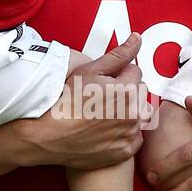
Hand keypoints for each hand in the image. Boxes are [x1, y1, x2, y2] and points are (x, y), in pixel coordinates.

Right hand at [21, 33, 150, 170]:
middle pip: (141, 93)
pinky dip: (124, 134)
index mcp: (128, 90)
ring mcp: (131, 134)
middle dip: (127, 92)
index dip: (119, 74)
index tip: (104, 82)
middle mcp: (135, 113)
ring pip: (139, 115)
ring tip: (104, 115)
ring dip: (128, 112)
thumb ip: (118, 55)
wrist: (50, 136)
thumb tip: (137, 38)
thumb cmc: (67, 102)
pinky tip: (106, 130)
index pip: (136, 72)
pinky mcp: (125, 151)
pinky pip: (134, 138)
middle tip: (102, 98)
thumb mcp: (90, 71)